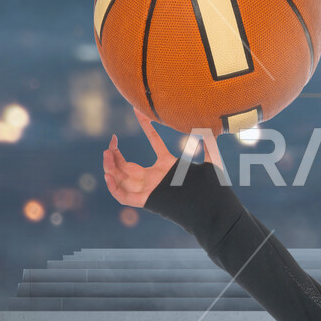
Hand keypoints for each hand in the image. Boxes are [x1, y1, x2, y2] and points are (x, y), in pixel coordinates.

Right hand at [104, 108, 221, 207]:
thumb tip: (213, 129)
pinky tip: (109, 176)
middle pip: (127, 165)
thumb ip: (210, 147)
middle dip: (115, 153)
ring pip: (121, 179)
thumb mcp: (210, 165)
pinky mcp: (147, 201)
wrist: (210, 210)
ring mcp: (149, 189)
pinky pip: (124, 197)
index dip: (148, 126)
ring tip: (107, 154)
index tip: (139, 110)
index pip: (154, 141)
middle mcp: (155, 177)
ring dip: (110, 167)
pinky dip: (114, 188)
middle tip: (111, 141)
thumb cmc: (209, 190)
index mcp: (168, 164)